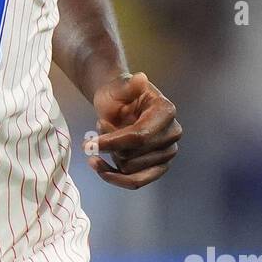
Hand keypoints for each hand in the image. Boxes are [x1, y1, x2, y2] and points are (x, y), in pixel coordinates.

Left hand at [86, 72, 181, 188]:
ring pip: (129, 169)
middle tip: (101, 126)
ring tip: (106, 136)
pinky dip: (113, 177)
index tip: (89, 144)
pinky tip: (97, 165)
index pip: (139, 137)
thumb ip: (128, 85)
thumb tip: (140, 79)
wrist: (118, 105)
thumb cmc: (118, 94)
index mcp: (165, 111)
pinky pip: (135, 182)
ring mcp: (167, 152)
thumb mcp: (118, 86)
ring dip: (111, 156)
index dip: (112, 142)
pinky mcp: (158, 168)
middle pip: (132, 155)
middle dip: (110, 145)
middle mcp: (172, 133)